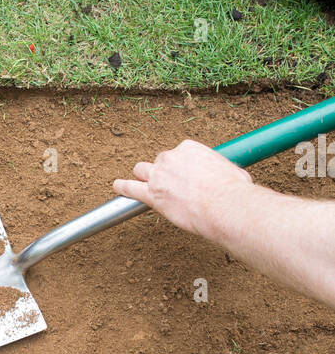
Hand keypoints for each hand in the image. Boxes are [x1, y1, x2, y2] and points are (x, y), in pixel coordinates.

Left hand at [112, 139, 253, 241]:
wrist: (224, 204)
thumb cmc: (232, 190)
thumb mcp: (233, 171)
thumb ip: (223, 171)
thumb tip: (235, 178)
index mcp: (189, 148)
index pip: (177, 154)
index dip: (180, 167)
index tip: (185, 176)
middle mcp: (170, 159)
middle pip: (159, 162)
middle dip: (162, 172)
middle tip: (169, 185)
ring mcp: (158, 176)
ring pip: (141, 171)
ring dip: (141, 177)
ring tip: (139, 183)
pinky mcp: (151, 195)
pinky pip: (130, 188)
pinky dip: (123, 188)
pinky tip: (118, 187)